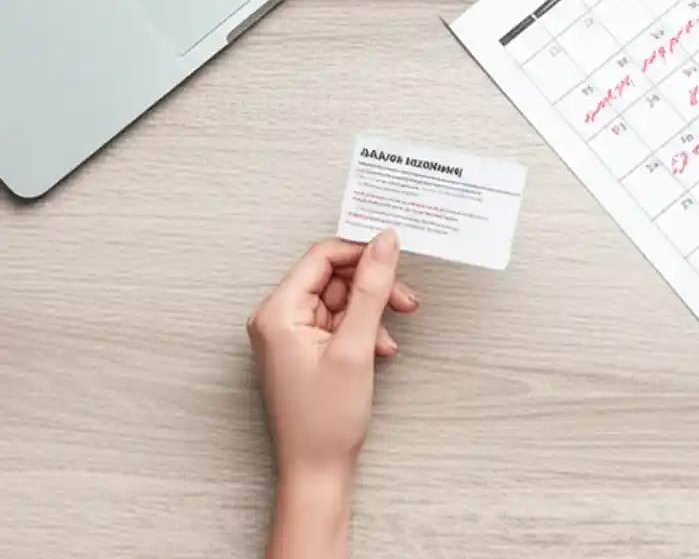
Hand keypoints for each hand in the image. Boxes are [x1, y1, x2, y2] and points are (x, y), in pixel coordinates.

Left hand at [248, 232, 417, 481]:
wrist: (316, 471)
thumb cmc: (325, 420)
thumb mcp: (355, 346)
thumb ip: (371, 289)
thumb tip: (384, 242)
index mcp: (277, 312)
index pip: (322, 257)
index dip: (361, 252)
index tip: (395, 255)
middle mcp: (278, 319)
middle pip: (333, 277)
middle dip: (372, 287)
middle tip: (406, 300)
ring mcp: (291, 336)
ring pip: (340, 301)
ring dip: (371, 313)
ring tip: (391, 337)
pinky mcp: (305, 351)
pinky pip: (338, 323)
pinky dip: (363, 331)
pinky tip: (380, 350)